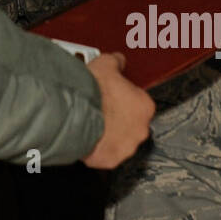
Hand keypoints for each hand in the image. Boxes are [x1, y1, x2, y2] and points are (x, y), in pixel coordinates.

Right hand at [82, 52, 154, 169]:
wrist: (76, 112)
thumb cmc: (93, 91)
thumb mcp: (105, 64)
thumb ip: (115, 62)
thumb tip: (118, 59)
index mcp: (144, 105)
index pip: (138, 102)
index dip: (123, 97)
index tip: (112, 95)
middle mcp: (140, 129)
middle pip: (131, 123)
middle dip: (118, 117)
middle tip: (100, 108)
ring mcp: (126, 147)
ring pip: (119, 140)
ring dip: (109, 133)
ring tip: (91, 122)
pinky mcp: (111, 159)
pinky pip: (105, 154)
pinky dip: (97, 148)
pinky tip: (87, 136)